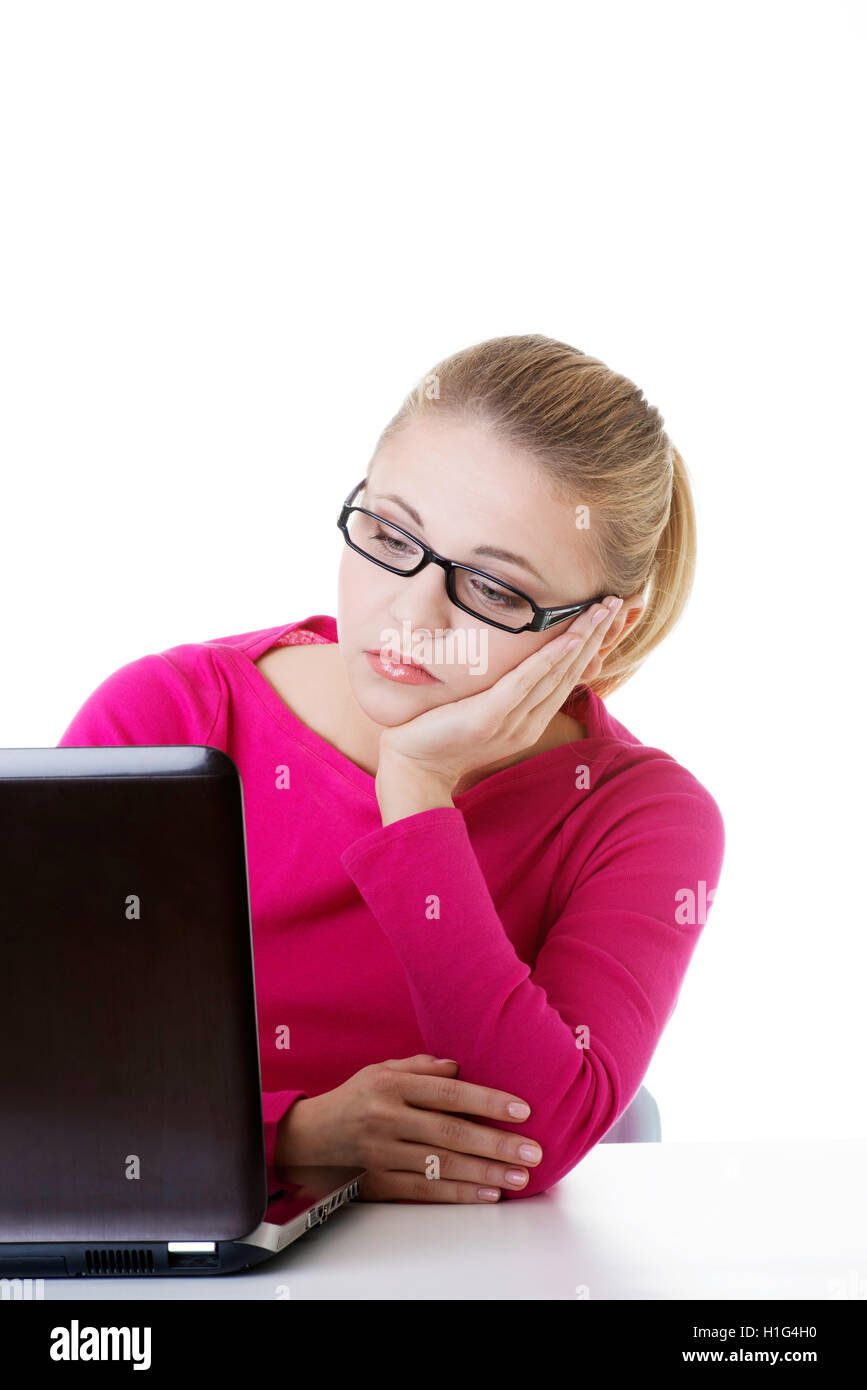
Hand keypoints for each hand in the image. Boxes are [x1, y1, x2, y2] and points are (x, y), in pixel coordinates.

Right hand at [276, 1055, 542, 1202]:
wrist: (310, 1136)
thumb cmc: (355, 1098)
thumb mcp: (382, 1069)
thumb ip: (422, 1067)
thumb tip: (460, 1067)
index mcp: (392, 1086)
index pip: (448, 1093)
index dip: (487, 1101)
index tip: (521, 1110)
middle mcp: (387, 1119)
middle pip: (451, 1134)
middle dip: (496, 1144)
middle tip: (532, 1152)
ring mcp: (383, 1154)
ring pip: (442, 1166)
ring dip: (485, 1173)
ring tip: (518, 1178)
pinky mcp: (379, 1182)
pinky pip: (425, 1190)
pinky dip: (458, 1193)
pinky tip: (486, 1194)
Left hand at [377, 597, 622, 790]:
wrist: (412, 770)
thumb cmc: (438, 735)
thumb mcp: (478, 712)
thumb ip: (499, 692)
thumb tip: (510, 663)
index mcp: (529, 721)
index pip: (568, 677)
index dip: (590, 645)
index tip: (606, 615)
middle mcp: (528, 722)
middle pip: (571, 672)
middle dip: (596, 635)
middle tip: (616, 601)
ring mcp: (511, 722)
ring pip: (556, 674)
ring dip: (582, 639)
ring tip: (601, 610)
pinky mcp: (489, 718)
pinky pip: (525, 683)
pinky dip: (549, 659)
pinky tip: (568, 639)